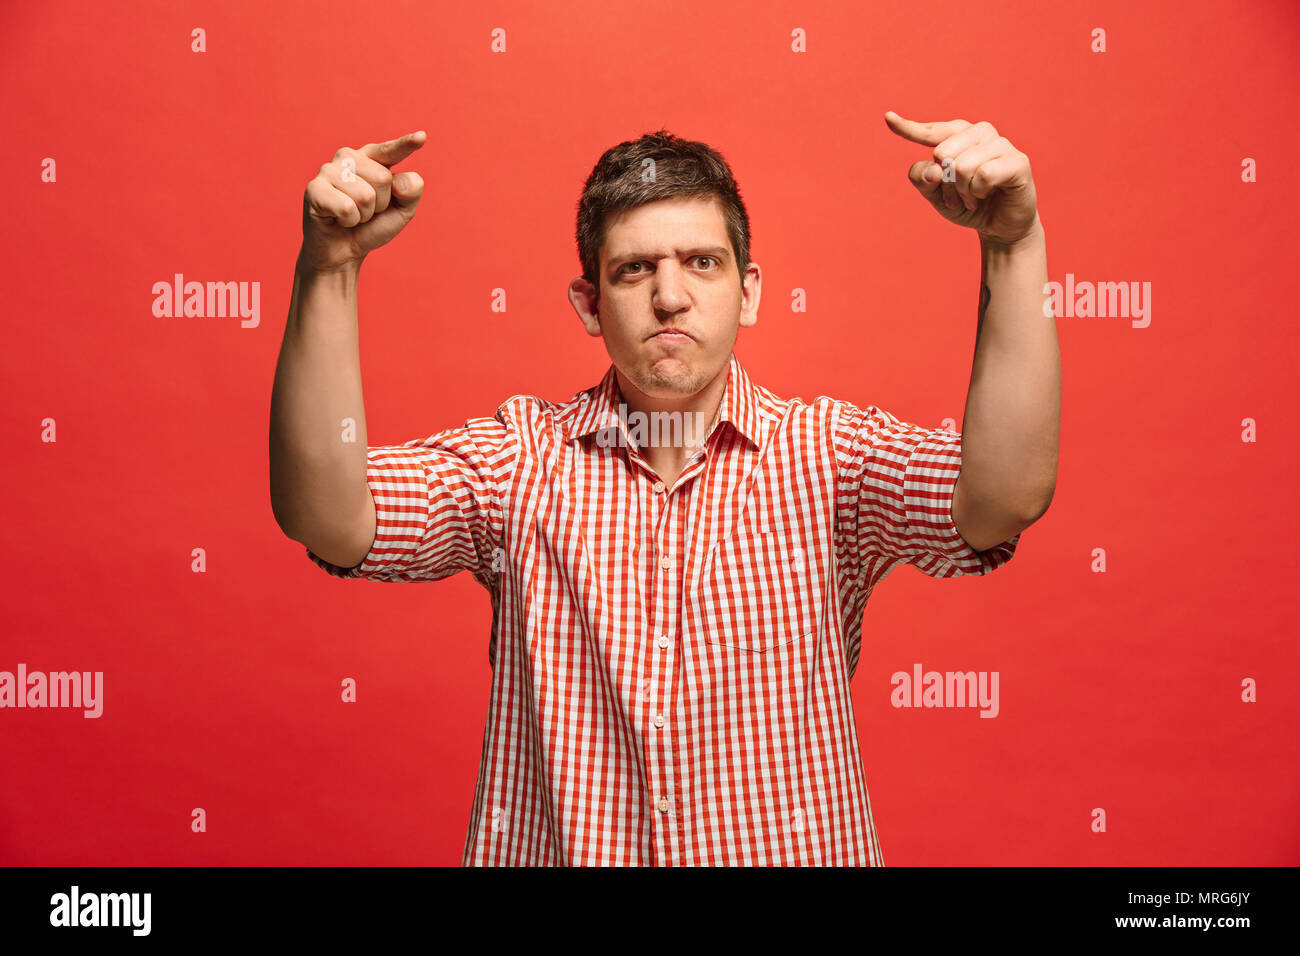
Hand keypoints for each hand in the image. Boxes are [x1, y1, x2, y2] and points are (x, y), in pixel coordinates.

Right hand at [298, 130, 426, 273]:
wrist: (343, 251)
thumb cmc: (370, 227)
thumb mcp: (401, 211)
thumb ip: (412, 192)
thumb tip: (399, 182)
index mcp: (371, 158)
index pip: (390, 150)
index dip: (405, 144)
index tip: (421, 137)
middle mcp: (348, 158)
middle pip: (383, 178)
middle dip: (380, 205)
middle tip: (365, 212)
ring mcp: (329, 170)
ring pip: (366, 195)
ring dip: (364, 215)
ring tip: (352, 215)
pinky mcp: (314, 189)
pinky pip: (347, 208)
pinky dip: (349, 221)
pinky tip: (338, 219)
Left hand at [884, 111, 1039, 245]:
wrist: (1000, 226)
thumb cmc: (969, 205)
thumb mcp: (936, 196)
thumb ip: (923, 180)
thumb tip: (932, 169)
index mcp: (959, 136)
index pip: (931, 131)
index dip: (909, 128)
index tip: (888, 118)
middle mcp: (980, 132)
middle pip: (942, 153)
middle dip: (945, 184)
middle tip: (958, 196)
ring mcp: (1000, 144)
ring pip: (962, 166)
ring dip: (963, 192)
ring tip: (974, 197)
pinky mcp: (1017, 160)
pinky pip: (983, 174)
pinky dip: (978, 192)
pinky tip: (987, 194)